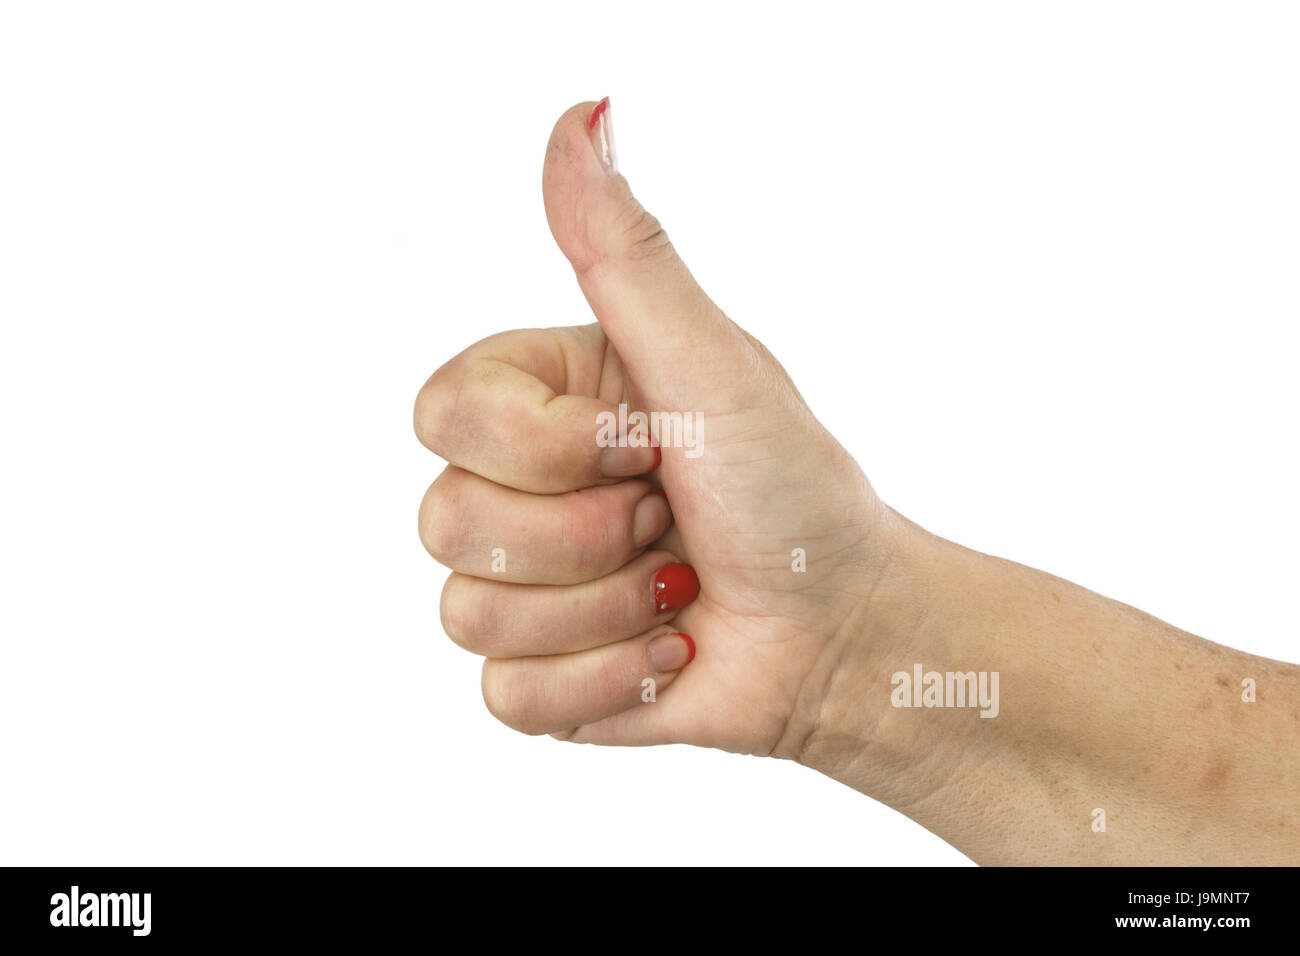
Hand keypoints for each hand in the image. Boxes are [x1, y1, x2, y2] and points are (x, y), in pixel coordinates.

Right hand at [415, 99, 892, 755]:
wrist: (841, 631)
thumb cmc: (792, 489)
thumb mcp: (710, 361)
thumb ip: (627, 251)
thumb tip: (584, 112)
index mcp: (542, 399)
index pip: (441, 412)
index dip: (546, 446)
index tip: (646, 443)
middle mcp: (518, 487)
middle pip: (443, 520)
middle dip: (586, 536)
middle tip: (668, 519)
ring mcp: (521, 584)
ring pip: (469, 614)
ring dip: (605, 611)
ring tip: (676, 593)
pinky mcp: (537, 676)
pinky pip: (505, 697)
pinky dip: (607, 683)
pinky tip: (665, 653)